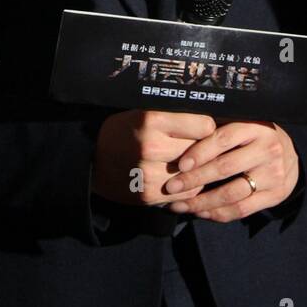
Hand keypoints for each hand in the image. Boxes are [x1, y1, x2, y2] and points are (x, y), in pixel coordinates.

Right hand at [91, 109, 216, 207]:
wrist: (92, 161)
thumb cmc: (124, 132)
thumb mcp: (143, 112)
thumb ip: (175, 114)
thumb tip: (214, 117)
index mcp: (151, 119)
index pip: (204, 125)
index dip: (205, 126)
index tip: (200, 127)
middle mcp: (151, 146)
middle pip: (200, 150)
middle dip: (201, 148)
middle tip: (196, 144)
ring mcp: (150, 174)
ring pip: (196, 173)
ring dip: (196, 169)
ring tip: (187, 161)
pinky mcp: (150, 195)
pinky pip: (187, 192)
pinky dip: (187, 185)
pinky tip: (177, 176)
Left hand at [161, 119, 299, 222]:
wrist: (290, 155)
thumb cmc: (253, 137)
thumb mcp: (242, 124)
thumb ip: (217, 127)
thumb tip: (177, 132)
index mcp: (256, 127)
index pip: (223, 139)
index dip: (199, 152)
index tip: (179, 164)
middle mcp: (268, 149)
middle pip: (225, 168)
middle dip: (194, 180)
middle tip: (171, 187)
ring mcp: (274, 174)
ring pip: (232, 194)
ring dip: (202, 203)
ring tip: (180, 205)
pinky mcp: (275, 195)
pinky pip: (242, 209)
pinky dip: (218, 214)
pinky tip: (200, 212)